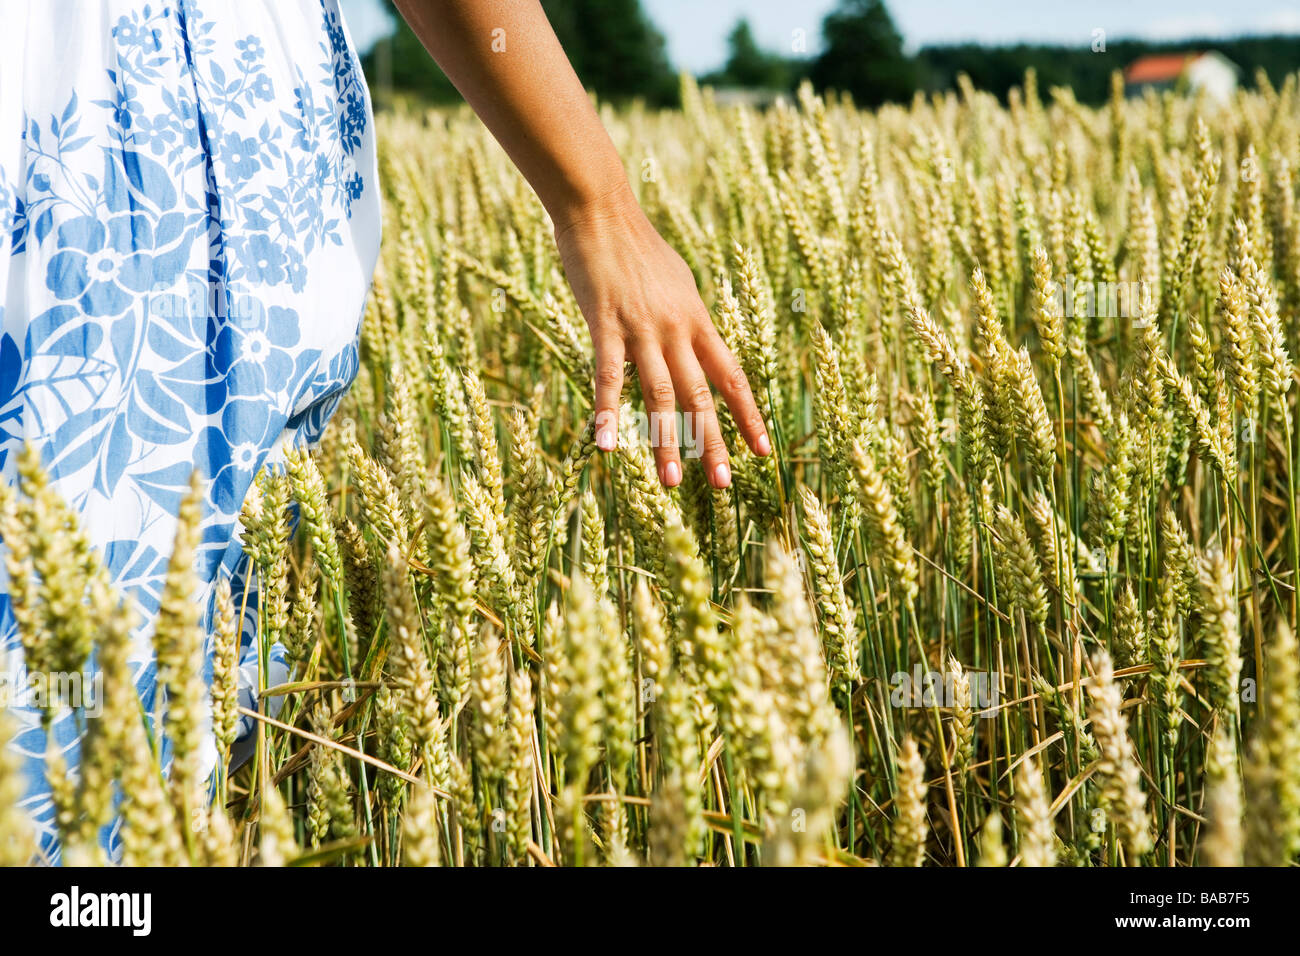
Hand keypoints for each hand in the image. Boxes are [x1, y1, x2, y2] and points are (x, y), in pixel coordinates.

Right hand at [552, 183, 770, 488]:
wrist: (602, 208)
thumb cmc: (638, 244)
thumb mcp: (678, 280)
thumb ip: (687, 316)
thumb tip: (697, 339)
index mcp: (698, 320)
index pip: (732, 377)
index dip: (748, 416)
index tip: (762, 451)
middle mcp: (678, 328)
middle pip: (702, 395)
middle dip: (713, 442)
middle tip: (723, 485)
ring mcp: (643, 328)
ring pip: (661, 394)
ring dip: (665, 441)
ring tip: (670, 481)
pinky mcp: (606, 323)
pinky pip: (608, 376)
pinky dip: (608, 413)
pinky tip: (608, 446)